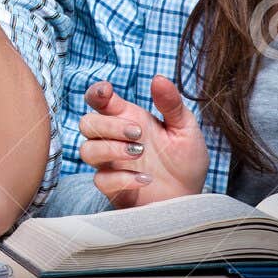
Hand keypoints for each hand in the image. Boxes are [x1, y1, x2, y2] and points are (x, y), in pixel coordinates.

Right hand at [77, 77, 207, 208]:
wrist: (190, 199)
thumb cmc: (186, 162)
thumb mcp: (185, 129)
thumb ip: (171, 104)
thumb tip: (158, 78)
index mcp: (127, 118)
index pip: (98, 100)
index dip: (95, 93)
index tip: (107, 92)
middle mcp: (114, 139)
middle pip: (86, 123)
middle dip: (109, 125)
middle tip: (139, 133)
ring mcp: (111, 164)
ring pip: (86, 150)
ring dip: (111, 149)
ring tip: (139, 153)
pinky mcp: (113, 188)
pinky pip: (101, 180)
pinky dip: (122, 178)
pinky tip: (145, 179)